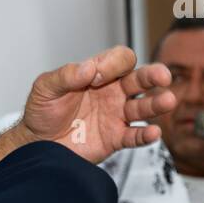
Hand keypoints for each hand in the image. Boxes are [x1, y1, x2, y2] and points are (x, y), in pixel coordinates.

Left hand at [18, 45, 175, 163]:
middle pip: (140, 79)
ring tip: (168, 101)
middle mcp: (112, 93)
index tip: (94, 77)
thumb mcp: (45, 88)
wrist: (36, 142)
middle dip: (153, 75)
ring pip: (143, 107)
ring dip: (156, 104)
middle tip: (162, 76)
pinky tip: (153, 132)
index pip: (119, 61)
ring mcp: (115, 115)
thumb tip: (88, 67)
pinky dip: (145, 136)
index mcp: (97, 75)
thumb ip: (64, 75)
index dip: (112, 65)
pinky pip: (134, 136)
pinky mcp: (114, 138)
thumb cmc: (42, 111)